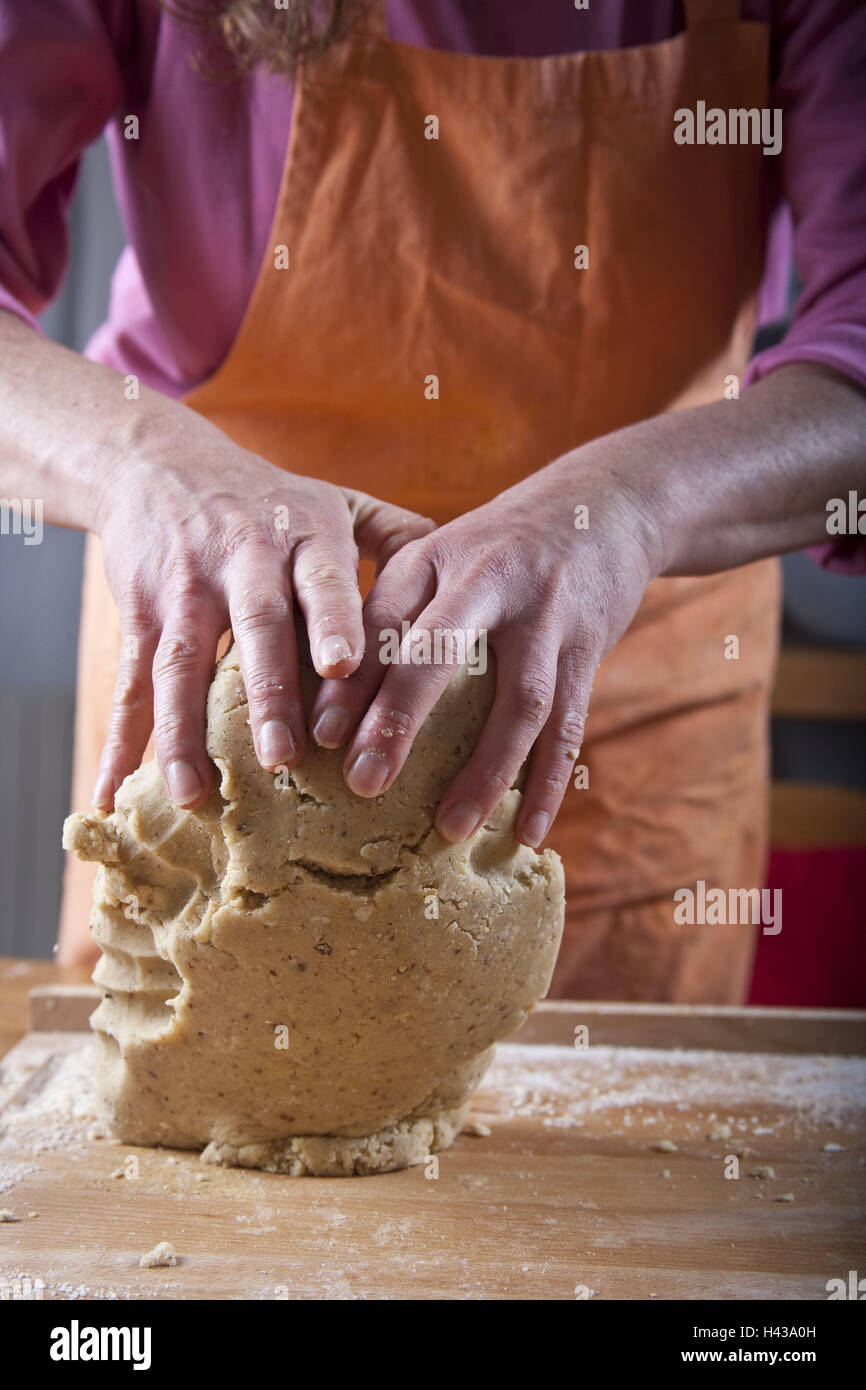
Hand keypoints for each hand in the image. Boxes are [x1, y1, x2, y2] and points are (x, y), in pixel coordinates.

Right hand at [92, 406, 432, 809]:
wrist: (159, 463)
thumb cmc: (270, 501)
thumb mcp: (333, 501)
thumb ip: (395, 537)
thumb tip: (458, 569)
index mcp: (306, 538)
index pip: (325, 579)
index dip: (333, 619)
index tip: (343, 665)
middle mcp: (244, 561)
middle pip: (255, 628)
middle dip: (267, 692)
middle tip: (282, 756)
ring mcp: (185, 589)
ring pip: (181, 665)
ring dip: (183, 733)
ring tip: (194, 796)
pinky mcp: (140, 614)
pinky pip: (129, 684)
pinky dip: (120, 744)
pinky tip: (115, 794)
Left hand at [308, 445, 664, 845]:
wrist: (602, 508)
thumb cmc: (497, 548)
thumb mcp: (441, 555)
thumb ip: (392, 610)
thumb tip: (325, 697)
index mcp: (436, 558)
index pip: (383, 621)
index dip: (350, 679)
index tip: (319, 736)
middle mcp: (490, 582)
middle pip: (441, 653)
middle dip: (400, 720)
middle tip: (365, 784)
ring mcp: (547, 617)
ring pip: (519, 702)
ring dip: (486, 771)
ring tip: (451, 829)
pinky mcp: (589, 647)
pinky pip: (571, 726)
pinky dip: (549, 783)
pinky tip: (528, 830)